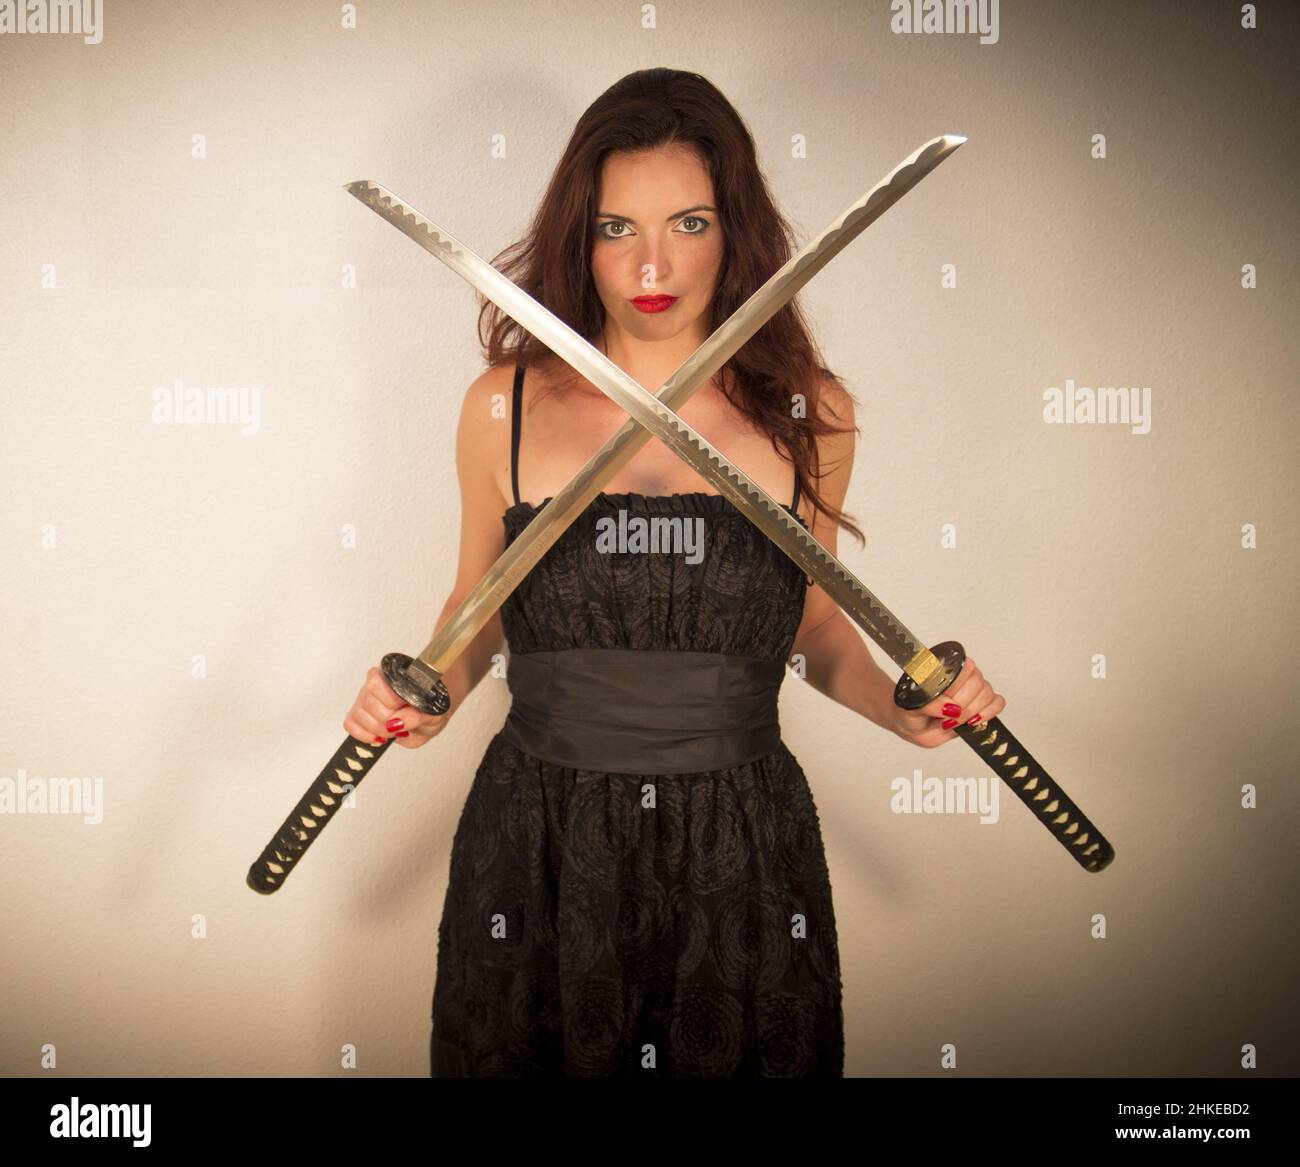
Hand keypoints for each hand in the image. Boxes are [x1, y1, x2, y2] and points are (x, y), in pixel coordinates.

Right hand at [343, 665, 449, 749]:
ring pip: (358, 714)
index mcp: (395, 675)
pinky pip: (350, 723)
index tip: (406, 711)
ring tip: (394, 730)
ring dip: (377, 729)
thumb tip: (396, 722)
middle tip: (402, 726)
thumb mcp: (434, 714)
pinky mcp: (359, 712)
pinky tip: (379, 735)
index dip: (391, 704)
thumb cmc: (431, 708)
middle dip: (386, 721)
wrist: (430, 715)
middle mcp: (376, 683)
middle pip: (368, 702)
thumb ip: (417, 716)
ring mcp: (365, 697)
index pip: (377, 684)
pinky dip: (364, 734)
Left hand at [888, 658, 1004, 748]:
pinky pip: (998, 702)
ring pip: (988, 694)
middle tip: (947, 718)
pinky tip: (973, 721)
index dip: (956, 689)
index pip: (964, 668)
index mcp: (944, 668)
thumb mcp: (911, 706)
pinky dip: (989, 713)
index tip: (944, 704)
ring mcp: (974, 689)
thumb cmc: (910, 710)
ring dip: (972, 712)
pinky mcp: (982, 704)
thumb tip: (951, 708)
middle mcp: (962, 676)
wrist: (911, 724)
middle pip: (978, 684)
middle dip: (963, 706)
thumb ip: (929, 704)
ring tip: (954, 722)